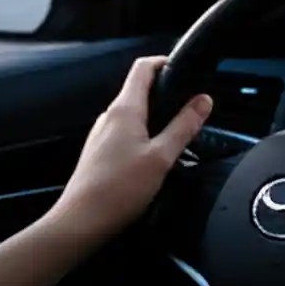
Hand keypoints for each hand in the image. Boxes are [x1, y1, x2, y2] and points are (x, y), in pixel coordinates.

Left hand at [44, 56, 212, 243]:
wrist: (81, 222)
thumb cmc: (119, 189)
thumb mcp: (162, 157)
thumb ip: (184, 126)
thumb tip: (204, 100)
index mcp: (124, 109)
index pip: (143, 67)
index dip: (165, 62)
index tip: (186, 71)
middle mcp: (109, 117)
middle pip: (139, 90)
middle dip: (166, 94)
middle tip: (190, 109)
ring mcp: (101, 135)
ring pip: (134, 114)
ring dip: (156, 118)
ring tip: (177, 137)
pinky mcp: (99, 153)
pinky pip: (125, 133)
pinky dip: (144, 136)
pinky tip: (154, 159)